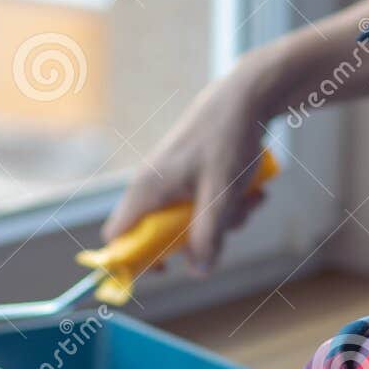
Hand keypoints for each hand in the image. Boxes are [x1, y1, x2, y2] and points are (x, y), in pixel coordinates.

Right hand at [98, 68, 271, 273]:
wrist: (245, 97)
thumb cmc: (227, 140)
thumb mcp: (221, 193)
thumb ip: (208, 234)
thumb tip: (198, 271)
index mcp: (147, 189)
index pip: (117, 237)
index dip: (133, 260)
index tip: (166, 270)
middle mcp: (152, 185)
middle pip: (162, 235)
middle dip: (199, 238)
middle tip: (230, 223)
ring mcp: (170, 179)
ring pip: (189, 220)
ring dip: (221, 220)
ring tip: (250, 199)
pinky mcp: (187, 173)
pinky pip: (200, 203)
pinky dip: (225, 204)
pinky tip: (251, 191)